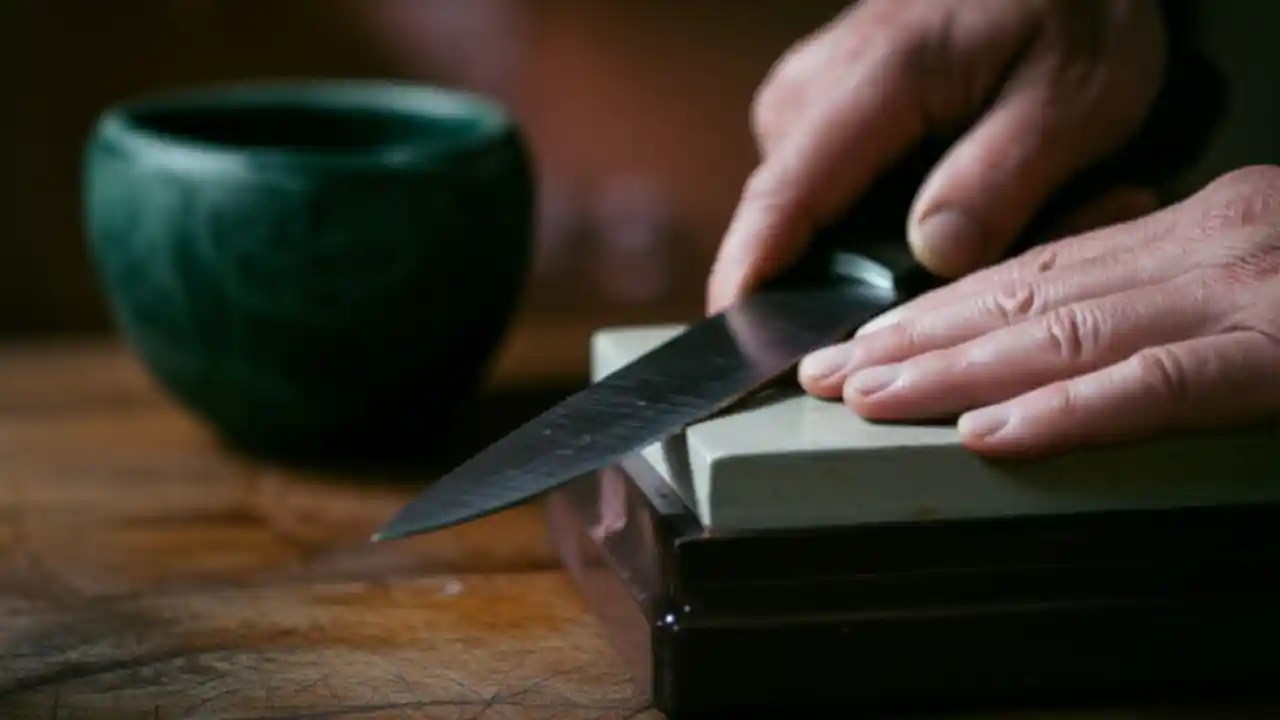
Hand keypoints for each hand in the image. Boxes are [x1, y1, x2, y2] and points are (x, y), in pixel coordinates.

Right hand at [706, 0, 1167, 313]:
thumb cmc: (1074, 14)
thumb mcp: (1075, 95)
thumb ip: (1001, 177)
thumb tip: (933, 258)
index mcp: (873, 75)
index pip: (784, 196)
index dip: (753, 281)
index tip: (740, 353)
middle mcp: (811, 89)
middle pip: (789, 220)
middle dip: (851, 280)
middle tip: (965, 285)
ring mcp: (806, 98)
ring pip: (807, 213)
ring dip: (873, 253)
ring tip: (986, 230)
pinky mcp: (816, 112)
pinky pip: (823, 193)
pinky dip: (876, 224)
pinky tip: (948, 210)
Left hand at [797, 166, 1279, 456]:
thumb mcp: (1258, 277)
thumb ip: (1173, 300)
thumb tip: (1086, 337)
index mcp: (1196, 228)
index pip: (1041, 269)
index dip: (941, 309)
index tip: (865, 341)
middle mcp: (1205, 246)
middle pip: (1030, 297)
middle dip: (916, 340)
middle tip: (828, 373)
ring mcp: (1242, 297)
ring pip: (1066, 333)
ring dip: (953, 370)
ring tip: (867, 398)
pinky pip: (1156, 385)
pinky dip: (1065, 409)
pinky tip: (985, 431)